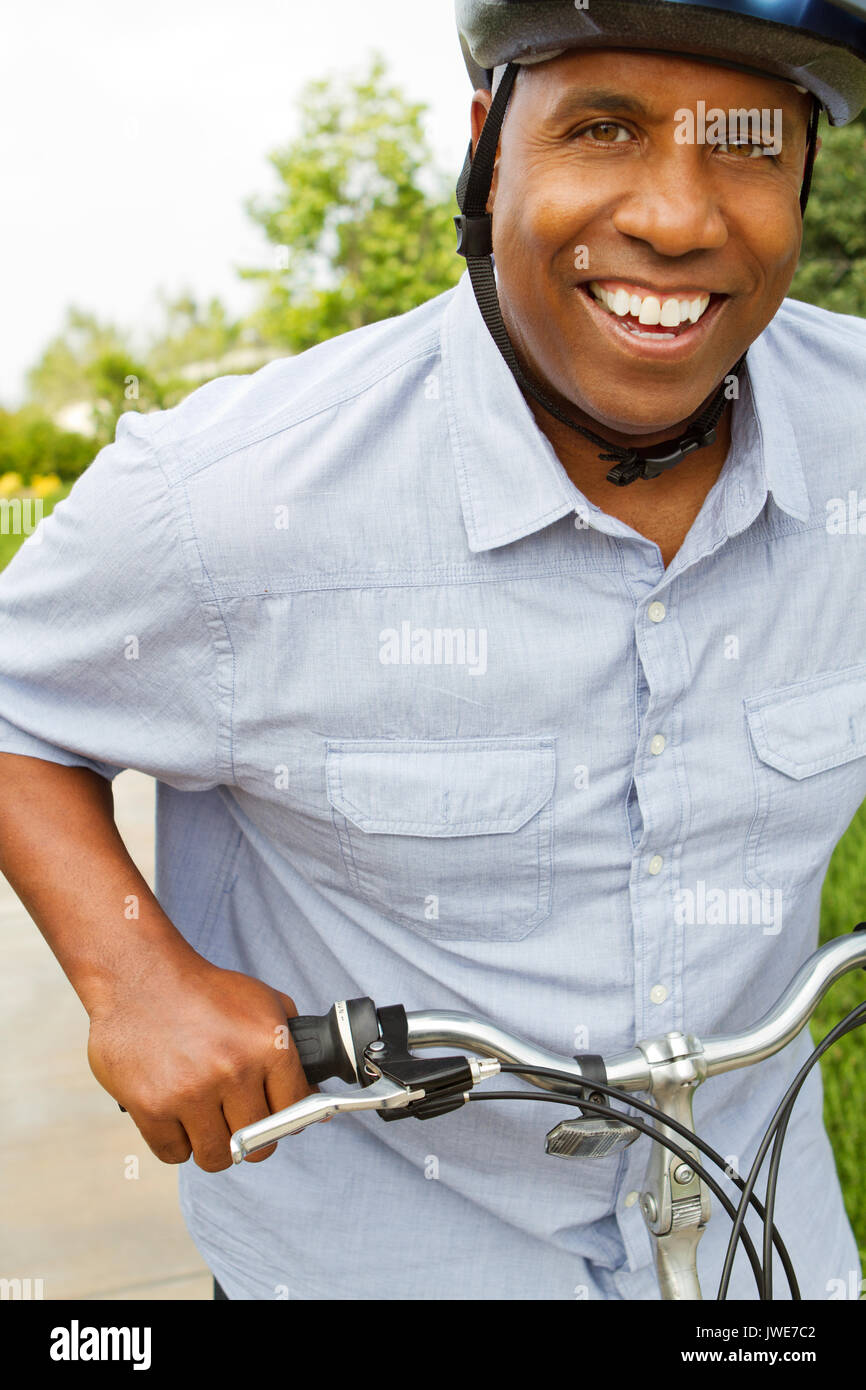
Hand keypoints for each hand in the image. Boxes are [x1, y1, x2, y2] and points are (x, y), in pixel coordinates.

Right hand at [87, 952, 312, 1169]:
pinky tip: (176, 1115)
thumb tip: (310, 1094)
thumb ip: (290, 1045)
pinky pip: (174, 1154)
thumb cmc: (203, 992)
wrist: (139, 976)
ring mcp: (191, 1091)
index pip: (296, 1112)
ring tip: (205, 1119)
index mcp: (268, 1045)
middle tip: (236, 1120)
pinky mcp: (152, 1106)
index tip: (275, 1115)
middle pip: (259, 1145)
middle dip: (250, 1138)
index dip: (287, 1119)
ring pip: (217, 1157)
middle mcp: (234, 1070)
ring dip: (212, 1145)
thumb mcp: (262, 1001)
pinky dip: (176, 1142)